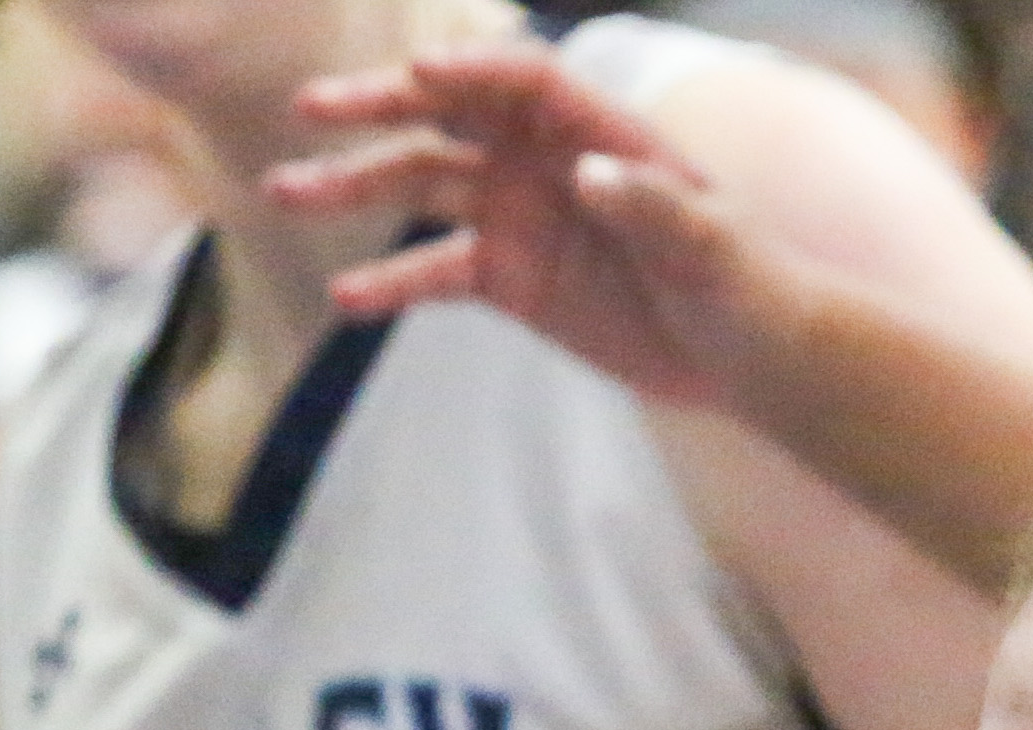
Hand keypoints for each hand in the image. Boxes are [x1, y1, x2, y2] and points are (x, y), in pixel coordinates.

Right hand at [274, 45, 783, 408]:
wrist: (745, 355)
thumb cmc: (745, 285)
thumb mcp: (712, 248)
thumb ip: (653, 207)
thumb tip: (589, 174)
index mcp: (600, 130)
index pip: (523, 81)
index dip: (471, 71)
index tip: (419, 75)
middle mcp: (545, 159)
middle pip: (450, 115)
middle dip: (381, 108)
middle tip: (313, 108)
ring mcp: (519, 214)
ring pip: (422, 185)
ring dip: (354, 185)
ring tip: (287, 191)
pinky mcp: (509, 277)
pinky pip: (435, 271)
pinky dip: (390, 282)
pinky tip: (343, 296)